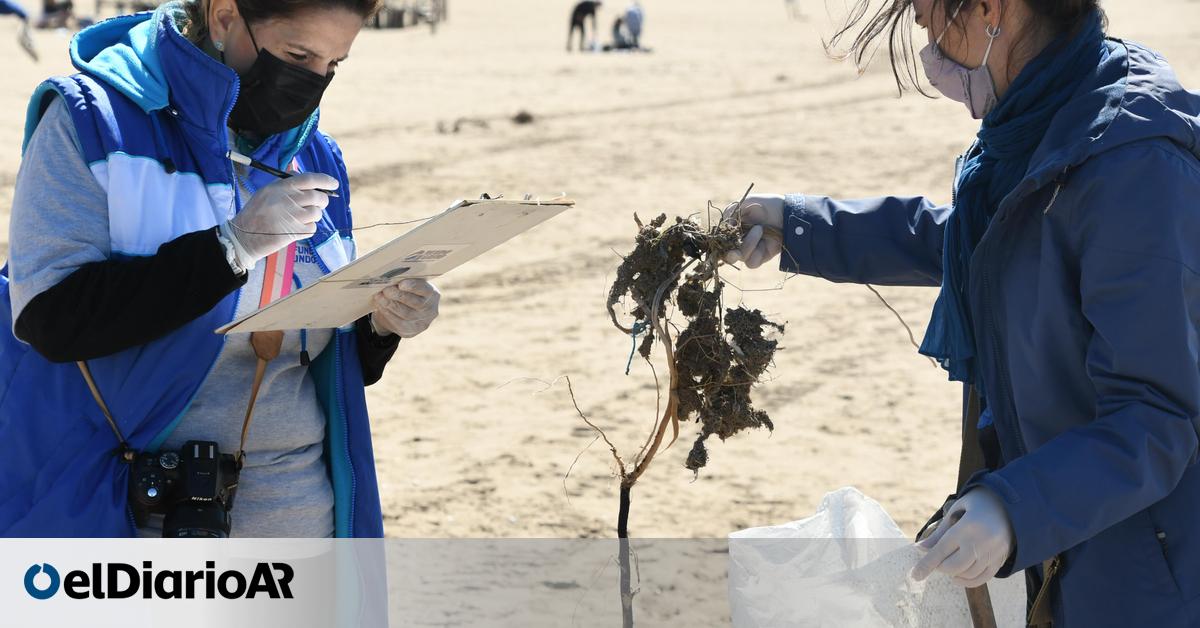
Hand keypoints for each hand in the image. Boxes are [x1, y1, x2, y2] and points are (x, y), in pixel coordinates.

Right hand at [223, 172, 338, 266]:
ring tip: (301, 218)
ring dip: (314, 215)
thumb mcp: (266, 192)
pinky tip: (296, 228)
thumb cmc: (256, 213)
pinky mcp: (294, 232)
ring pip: (317, 213)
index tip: (334, 183)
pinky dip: (308, 228)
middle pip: (317, 196)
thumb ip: (285, 184)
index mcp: (280, 187)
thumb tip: (304, 177)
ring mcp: (292, 217)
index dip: (325, 180)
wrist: (244, 236)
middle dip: (322, 200)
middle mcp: (287, 200)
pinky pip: (312, 228)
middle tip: (318, 204)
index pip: (308, 179)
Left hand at [370, 279, 440, 338]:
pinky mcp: (411, 331)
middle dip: (399, 296)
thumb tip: (389, 278)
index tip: (401, 284)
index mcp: (433, 295)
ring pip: (406, 313)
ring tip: (379, 297)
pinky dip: (388, 313)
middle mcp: (431, 310)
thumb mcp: (409, 286)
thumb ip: (404, 282)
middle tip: (386, 290)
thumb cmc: (406, 293)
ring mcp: (422, 323)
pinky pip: (399, 323)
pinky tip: (380, 306)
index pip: (425, 290)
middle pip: (416, 303)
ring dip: (391, 304)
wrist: (402, 312)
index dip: (414, 286)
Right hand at [721, 194, 784, 268]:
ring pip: (739, 257)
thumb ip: (731, 212)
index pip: (721, 240)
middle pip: (726, 254)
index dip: (719, 240)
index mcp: (733, 230)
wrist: (788, 211)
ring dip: (747, 244)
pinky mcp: (762, 257)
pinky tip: (762, 236)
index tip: (723, 235)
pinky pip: (752, 262)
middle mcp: (739, 241)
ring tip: (759, 229)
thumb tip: (723, 227)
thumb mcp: (746, 203)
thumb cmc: (767, 205)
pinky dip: (754, 250)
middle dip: (728, 252)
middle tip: (732, 249)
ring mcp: (750, 250)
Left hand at [911, 488, 1013, 587]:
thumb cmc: (979, 503)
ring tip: (947, 564)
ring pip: (966, 575)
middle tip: (935, 560)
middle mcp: (980, 543)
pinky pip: (982, 578)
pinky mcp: (1000, 560)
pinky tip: (958, 576)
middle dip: (939, 567)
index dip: (925, 565)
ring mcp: (992, 554)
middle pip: (953, 567)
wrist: (1013, 504)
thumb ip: (940, 532)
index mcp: (966, 527)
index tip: (915, 575)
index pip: (940, 551)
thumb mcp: (957, 510)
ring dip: (953, 574)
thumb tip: (921, 549)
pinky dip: (968, 581)